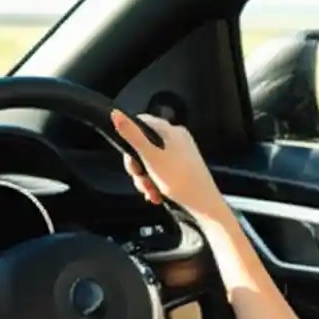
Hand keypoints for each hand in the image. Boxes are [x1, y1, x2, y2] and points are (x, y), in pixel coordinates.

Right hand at [111, 110, 225, 217]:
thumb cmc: (178, 179)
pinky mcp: (183, 168)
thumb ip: (132, 135)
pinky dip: (156, 183)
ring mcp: (181, 153)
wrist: (204, 204)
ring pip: (151, 161)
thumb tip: (115, 113)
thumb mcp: (150, 156)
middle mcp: (176, 138)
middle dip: (138, 167)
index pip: (141, 123)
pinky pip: (162, 171)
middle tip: (141, 180)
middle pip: (144, 146)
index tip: (129, 158)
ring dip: (146, 179)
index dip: (129, 139)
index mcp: (169, 130)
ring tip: (150, 192)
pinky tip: (156, 195)